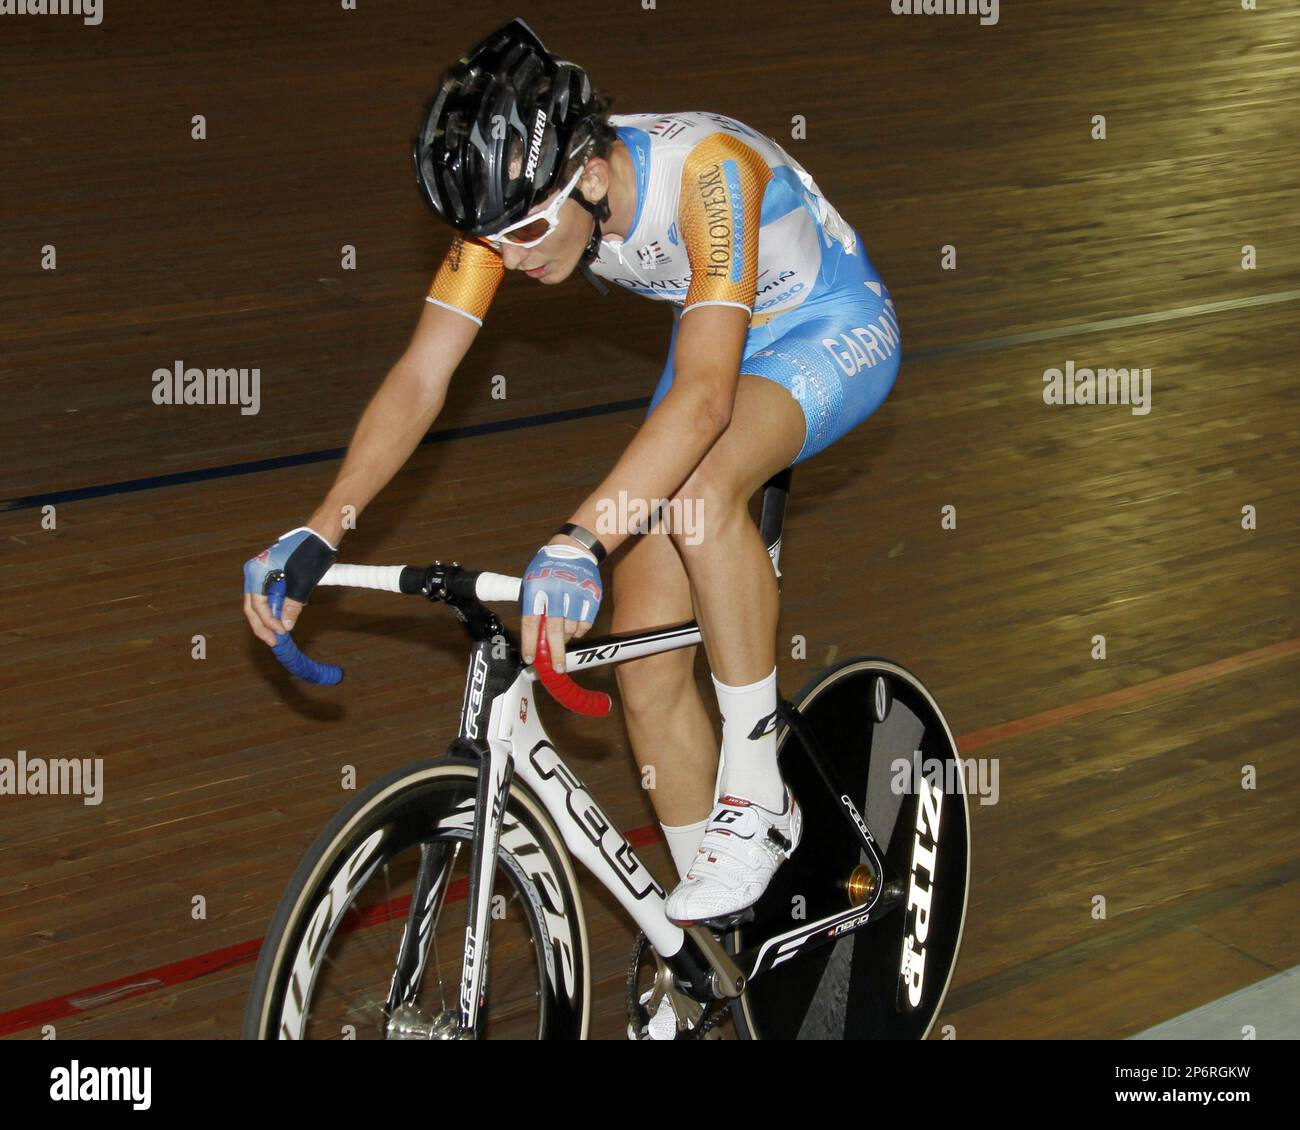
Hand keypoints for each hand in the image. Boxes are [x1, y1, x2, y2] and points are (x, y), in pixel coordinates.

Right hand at [242, 527, 336, 646]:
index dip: (268, 622)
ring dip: (267, 618)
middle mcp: (253, 572)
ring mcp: (260, 572)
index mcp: (256, 572)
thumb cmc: (310, 555)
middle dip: (262, 625)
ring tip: (277, 634)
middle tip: (274, 642)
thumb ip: (292, 606)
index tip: (281, 633)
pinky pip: (267, 595)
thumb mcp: (302, 584)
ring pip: (258, 602)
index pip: (257, 605)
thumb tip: (286, 627)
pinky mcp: (270, 574)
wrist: (319, 535)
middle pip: (252, 606)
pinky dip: (273, 608)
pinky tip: (282, 620)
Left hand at [519, 542, 601, 671]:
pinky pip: (586, 623)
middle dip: (555, 653)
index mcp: (536, 588)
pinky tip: (575, 625)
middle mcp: (556, 591)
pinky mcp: (592, 595)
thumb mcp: (532, 583)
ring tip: (563, 632)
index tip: (531, 659)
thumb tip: (534, 639)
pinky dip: (580, 630)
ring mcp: (576, 593)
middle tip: (557, 668)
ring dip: (567, 637)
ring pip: (572, 628)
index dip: (531, 643)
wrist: (574, 548)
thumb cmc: (547, 570)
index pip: (531, 621)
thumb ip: (532, 608)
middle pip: (555, 630)